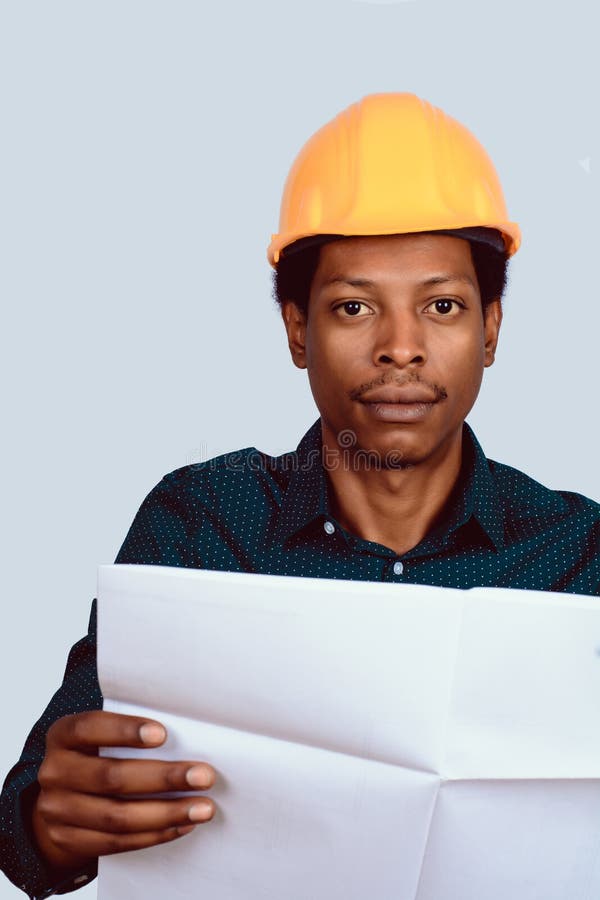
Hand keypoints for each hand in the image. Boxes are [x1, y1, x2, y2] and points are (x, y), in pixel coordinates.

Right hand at [32, 711, 215, 872]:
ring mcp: (58, 809)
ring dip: (167, 813)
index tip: (163, 734)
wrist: (61, 800)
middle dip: (164, 777)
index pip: (90, 727)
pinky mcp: (69, 840)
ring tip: (203, 807)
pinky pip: (117, 842)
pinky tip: (182, 824)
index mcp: (63, 735)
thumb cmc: (96, 756)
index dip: (125, 730)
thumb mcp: (101, 736)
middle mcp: (55, 771)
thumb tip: (188, 736)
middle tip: (204, 775)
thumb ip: (130, 734)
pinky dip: (155, 834)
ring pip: (117, 816)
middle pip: (111, 776)